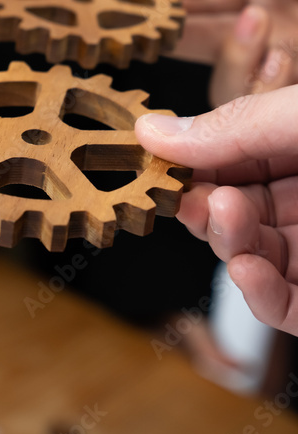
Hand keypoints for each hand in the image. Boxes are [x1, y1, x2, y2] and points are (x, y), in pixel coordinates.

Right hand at [136, 89, 297, 336]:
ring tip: (225, 217)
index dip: (189, 167)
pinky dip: (258, 296)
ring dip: (227, 244)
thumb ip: (233, 126)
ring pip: (252, 259)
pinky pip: (286, 307)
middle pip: (233, 214)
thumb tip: (149, 130)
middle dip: (205, 209)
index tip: (154, 167)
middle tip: (192, 198)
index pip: (228, 162)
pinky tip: (246, 271)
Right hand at [154, 0, 297, 105]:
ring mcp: (281, 59)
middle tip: (171, 25)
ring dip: (231, 60)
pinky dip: (261, 82)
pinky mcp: (296, 96)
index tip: (136, 6)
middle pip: (195, 44)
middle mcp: (258, 25)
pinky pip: (261, 104)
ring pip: (225, 84)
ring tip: (257, 21)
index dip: (158, 4)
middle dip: (184, 36)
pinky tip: (279, 55)